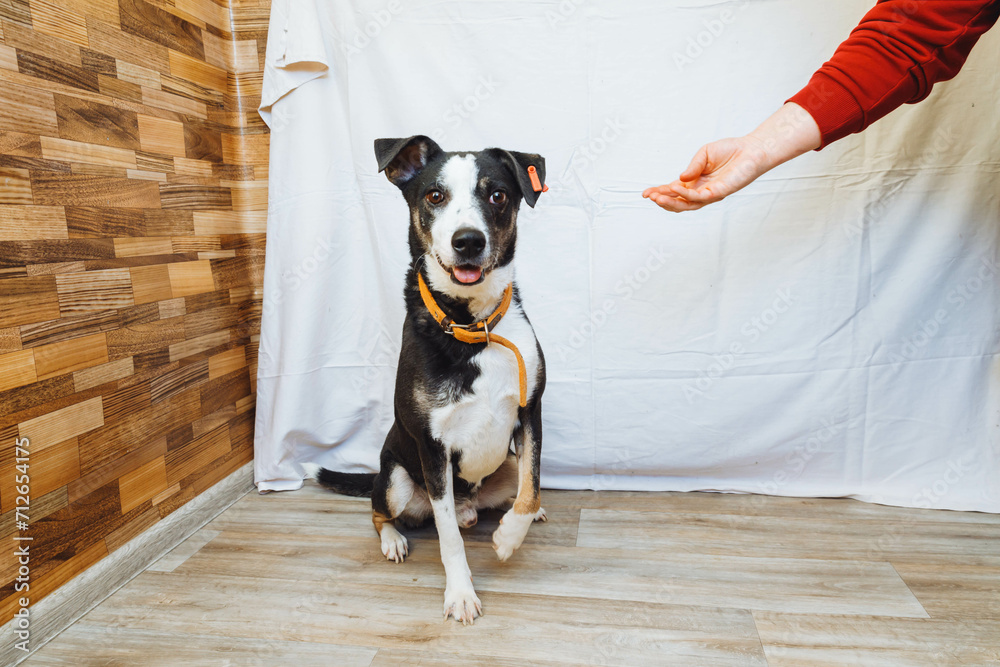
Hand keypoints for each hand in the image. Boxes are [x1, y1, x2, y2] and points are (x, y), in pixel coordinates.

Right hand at [643, 103, 821, 212]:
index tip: (645, 193)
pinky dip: (686, 194)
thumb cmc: (730, 151)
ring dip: (671, 201)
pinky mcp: (720, 192)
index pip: (674, 191)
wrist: (751, 149)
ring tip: (657, 196)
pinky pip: (700, 197)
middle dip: (662, 200)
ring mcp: (710, 194)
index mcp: (695, 182)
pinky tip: (676, 187)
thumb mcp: (704, 154)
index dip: (660, 192)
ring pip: (687, 205)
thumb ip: (692, 167)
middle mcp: (701, 191)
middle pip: (678, 202)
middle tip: (649, 196)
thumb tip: (680, 179)